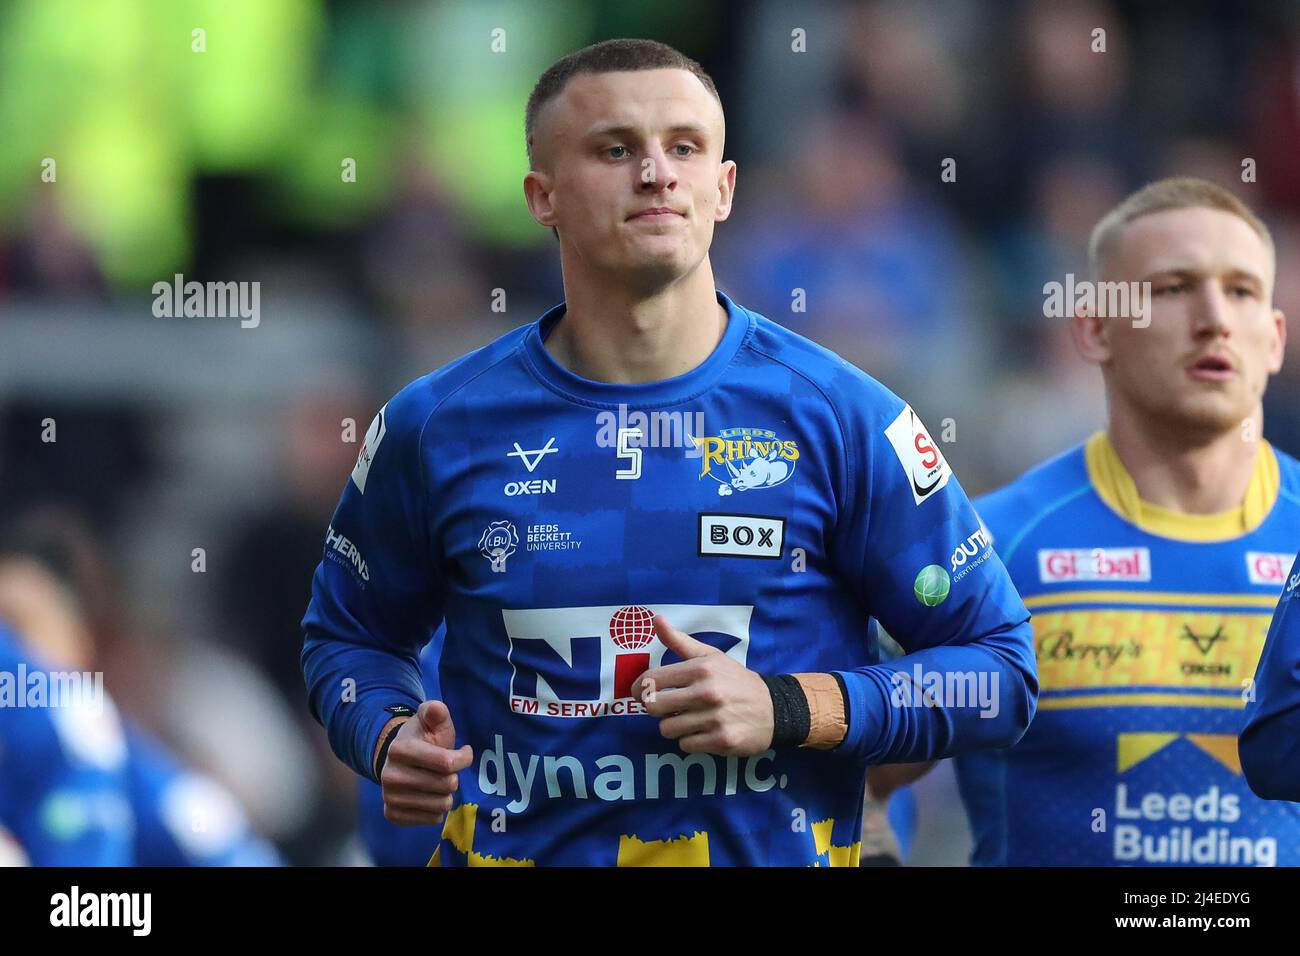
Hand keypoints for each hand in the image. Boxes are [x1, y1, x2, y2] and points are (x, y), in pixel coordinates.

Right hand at [379, 700, 473, 825]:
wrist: (400, 760)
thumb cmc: (423, 738)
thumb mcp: (430, 720)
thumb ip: (435, 711)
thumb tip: (436, 709)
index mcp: (399, 750)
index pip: (447, 763)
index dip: (464, 758)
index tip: (464, 752)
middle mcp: (389, 776)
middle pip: (446, 785)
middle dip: (454, 777)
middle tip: (447, 770)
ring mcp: (389, 797)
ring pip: (441, 804)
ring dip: (446, 794)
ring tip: (438, 782)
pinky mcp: (392, 815)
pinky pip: (432, 819)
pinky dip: (436, 809)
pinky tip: (429, 795)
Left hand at [631, 614, 773, 755]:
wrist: (775, 708)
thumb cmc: (735, 680)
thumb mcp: (711, 656)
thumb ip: (679, 641)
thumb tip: (655, 619)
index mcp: (701, 669)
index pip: (651, 680)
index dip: (639, 688)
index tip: (641, 692)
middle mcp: (707, 692)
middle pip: (653, 707)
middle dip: (655, 708)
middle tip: (667, 707)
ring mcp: (714, 718)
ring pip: (667, 729)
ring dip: (674, 726)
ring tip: (689, 718)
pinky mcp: (721, 740)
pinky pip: (685, 745)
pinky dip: (690, 740)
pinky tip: (703, 730)